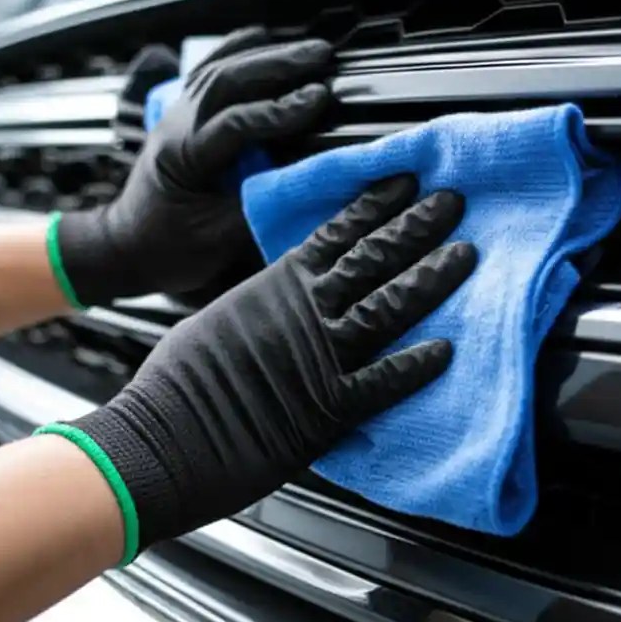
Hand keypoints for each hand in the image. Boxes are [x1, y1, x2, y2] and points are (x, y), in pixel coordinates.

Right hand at [37, 176, 475, 562]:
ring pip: (387, 307)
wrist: (155, 440)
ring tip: (465, 254)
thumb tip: (288, 293)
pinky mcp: (326, 411)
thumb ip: (266, 302)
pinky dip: (416, 365)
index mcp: (274, 286)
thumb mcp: (221, 321)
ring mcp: (318, 358)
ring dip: (430, 280)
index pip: (337, 233)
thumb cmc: (175, 387)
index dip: (378, 205)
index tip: (409, 181)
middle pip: (372, 258)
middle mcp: (302, 313)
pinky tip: (447, 350)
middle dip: (417, 226)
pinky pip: (382, 383)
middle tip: (454, 202)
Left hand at [55, 27, 332, 306]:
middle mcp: (176, 127)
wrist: (127, 247)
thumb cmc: (168, 250)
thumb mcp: (220, 238)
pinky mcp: (183, 115)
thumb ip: (262, 205)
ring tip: (308, 50)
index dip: (279, 110)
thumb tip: (308, 183)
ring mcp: (177, 116)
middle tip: (321, 58)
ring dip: (265, 55)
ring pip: (218, 70)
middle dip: (277, 65)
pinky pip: (209, 72)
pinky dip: (236, 51)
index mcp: (183, 159)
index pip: (234, 122)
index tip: (319, 101)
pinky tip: (261, 39)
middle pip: (225, 81)